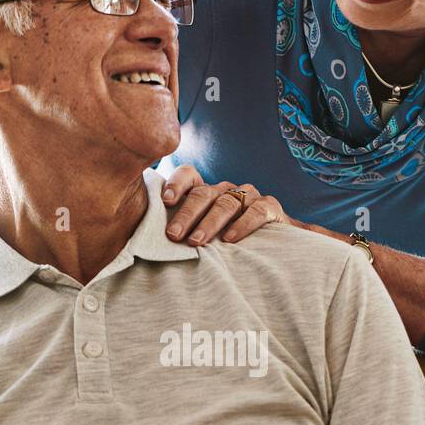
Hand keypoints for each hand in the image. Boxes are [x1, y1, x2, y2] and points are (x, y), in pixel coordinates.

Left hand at [161, 163, 284, 245]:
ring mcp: (248, 196)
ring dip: (210, 223)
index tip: (165, 200)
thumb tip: (149, 243)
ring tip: (196, 242)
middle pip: (203, 194)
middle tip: (173, 235)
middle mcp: (226, 190)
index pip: (188, 176)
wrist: (275, 248)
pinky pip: (255, 212)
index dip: (176, 184)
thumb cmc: (229, 244)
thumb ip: (183, 233)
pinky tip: (230, 239)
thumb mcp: (204, 235)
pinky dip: (242, 225)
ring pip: (226, 203)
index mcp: (207, 192)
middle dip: (187, 215)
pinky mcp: (270, 207)